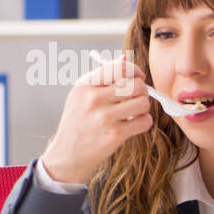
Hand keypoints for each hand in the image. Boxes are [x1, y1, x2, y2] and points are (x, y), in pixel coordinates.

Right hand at [41, 55, 152, 184]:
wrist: (68, 155)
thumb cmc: (78, 122)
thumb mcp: (81, 95)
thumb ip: (104, 76)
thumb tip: (126, 58)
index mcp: (85, 85)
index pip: (120, 67)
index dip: (136, 71)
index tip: (138, 78)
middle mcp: (93, 98)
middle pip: (136, 84)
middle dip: (142, 91)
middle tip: (137, 98)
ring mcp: (104, 117)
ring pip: (143, 102)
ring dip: (144, 108)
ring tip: (134, 113)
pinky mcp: (115, 135)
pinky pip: (145, 121)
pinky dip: (144, 122)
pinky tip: (133, 125)